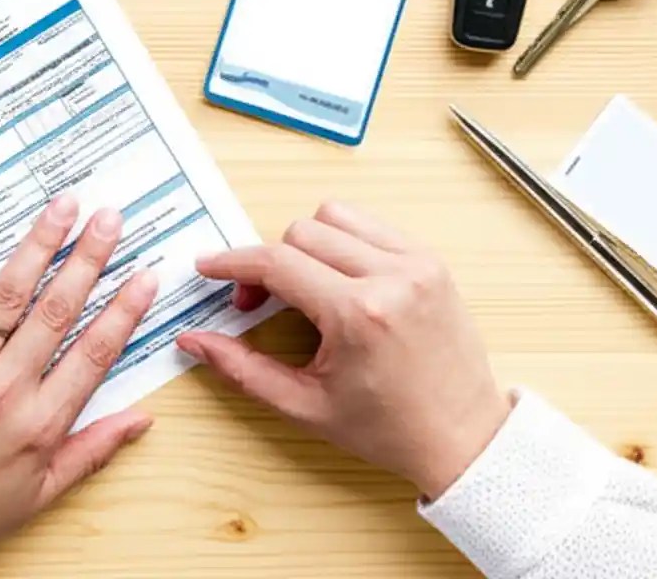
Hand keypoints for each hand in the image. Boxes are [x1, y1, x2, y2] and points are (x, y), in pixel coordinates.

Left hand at [0, 195, 158, 578]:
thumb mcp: (41, 492)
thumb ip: (93, 449)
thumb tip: (142, 419)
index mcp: (41, 424)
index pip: (95, 351)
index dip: (125, 309)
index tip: (145, 274)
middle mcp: (5, 392)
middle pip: (58, 310)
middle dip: (88, 257)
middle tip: (108, 218)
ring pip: (7, 296)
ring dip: (38, 245)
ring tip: (61, 207)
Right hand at [177, 202, 510, 500]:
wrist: (463, 437)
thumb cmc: (390, 428)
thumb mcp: (306, 406)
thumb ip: (242, 369)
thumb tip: (193, 341)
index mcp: (358, 315)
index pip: (277, 263)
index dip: (232, 262)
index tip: (208, 268)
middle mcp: (392, 277)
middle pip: (301, 232)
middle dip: (269, 262)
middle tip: (260, 303)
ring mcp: (418, 264)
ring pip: (337, 217)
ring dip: (307, 244)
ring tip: (303, 287)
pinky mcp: (433, 262)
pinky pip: (373, 226)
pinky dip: (345, 244)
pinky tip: (337, 280)